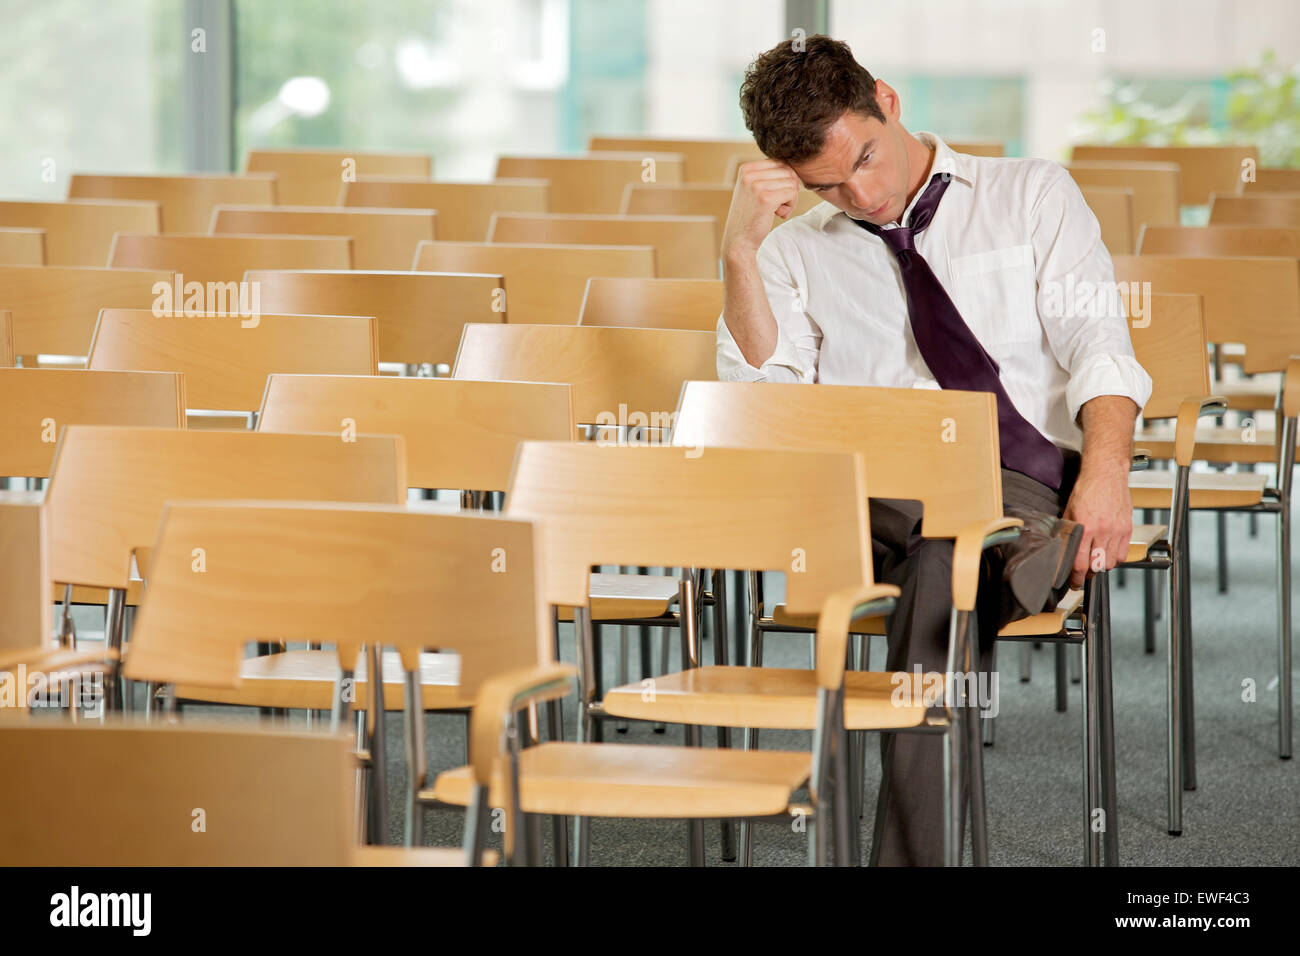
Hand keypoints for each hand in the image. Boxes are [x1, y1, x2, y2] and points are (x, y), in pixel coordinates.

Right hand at [722, 159, 801, 261]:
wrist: (739, 241)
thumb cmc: (750, 217)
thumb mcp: (752, 190)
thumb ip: (767, 176)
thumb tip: (793, 168)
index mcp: (746, 168)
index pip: (779, 163)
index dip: (784, 180)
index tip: (776, 196)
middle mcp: (749, 174)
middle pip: (787, 171)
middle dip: (789, 189)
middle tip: (780, 205)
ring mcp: (756, 185)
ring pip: (792, 182)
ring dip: (791, 198)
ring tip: (779, 211)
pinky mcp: (766, 198)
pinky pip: (792, 193)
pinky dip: (791, 205)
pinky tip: (780, 214)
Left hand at [1061, 465, 1132, 588]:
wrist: (1106, 474)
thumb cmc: (1087, 489)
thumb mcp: (1069, 511)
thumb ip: (1068, 531)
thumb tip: (1063, 550)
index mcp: (1086, 528)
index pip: (1080, 562)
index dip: (1075, 577)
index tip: (1073, 582)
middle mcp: (1103, 531)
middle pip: (1097, 566)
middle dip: (1088, 574)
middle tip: (1083, 573)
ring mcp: (1117, 531)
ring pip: (1111, 563)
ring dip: (1102, 567)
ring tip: (1094, 562)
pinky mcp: (1127, 528)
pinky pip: (1123, 554)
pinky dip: (1115, 559)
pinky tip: (1107, 554)